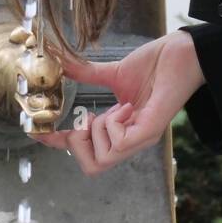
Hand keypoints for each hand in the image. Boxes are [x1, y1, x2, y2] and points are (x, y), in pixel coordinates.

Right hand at [31, 31, 205, 174]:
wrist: (183, 53)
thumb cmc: (154, 65)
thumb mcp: (112, 72)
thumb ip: (86, 75)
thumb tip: (58, 63)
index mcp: (120, 130)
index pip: (86, 150)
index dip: (59, 144)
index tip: (38, 132)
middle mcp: (131, 141)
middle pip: (92, 168)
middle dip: (78, 143)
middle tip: (90, 117)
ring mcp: (141, 138)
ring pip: (103, 159)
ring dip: (99, 130)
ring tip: (115, 107)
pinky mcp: (150, 131)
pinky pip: (119, 144)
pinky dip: (113, 124)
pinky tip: (125, 107)